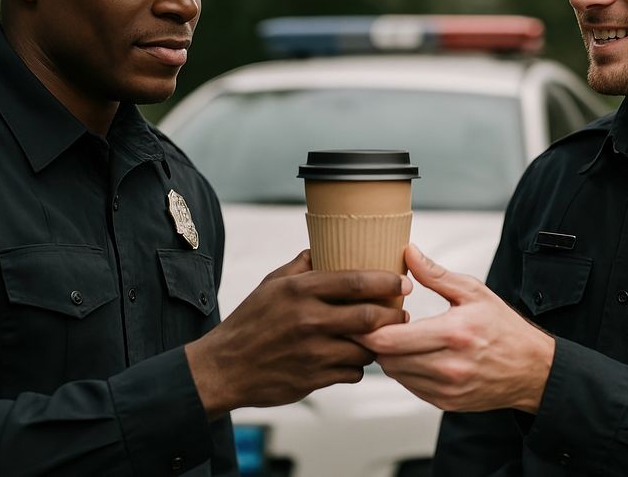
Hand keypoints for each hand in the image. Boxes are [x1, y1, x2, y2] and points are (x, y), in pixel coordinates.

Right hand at [186, 250, 409, 417]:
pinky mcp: (315, 379)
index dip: (385, 281)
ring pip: (366, 348)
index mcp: (300, 291)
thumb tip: (323, 247)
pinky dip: (357, 366)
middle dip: (394, 314)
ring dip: (376, 343)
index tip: (402, 282)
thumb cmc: (249, 322)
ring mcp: (313, 352)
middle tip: (402, 312)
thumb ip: (301, 266)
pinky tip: (350, 358)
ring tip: (377, 336)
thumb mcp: (270, 285)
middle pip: (370, 316)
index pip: (355, 281)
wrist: (224, 368)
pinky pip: (353, 372)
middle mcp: (309, 320)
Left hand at [356, 244, 554, 413]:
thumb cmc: (504, 329)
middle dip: (374, 341)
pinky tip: (414, 354)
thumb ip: (435, 274)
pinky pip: (409, 387)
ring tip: (395, 337)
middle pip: (386, 359)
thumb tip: (408, 253)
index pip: (390, 339)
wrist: (532, 370)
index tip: (361, 316)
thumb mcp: (474, 292)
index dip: (367, 329)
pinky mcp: (446, 402)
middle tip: (373, 324)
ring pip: (395, 374)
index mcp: (454, 334)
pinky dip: (405, 370)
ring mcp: (447, 389)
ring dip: (389, 356)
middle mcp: (449, 366)